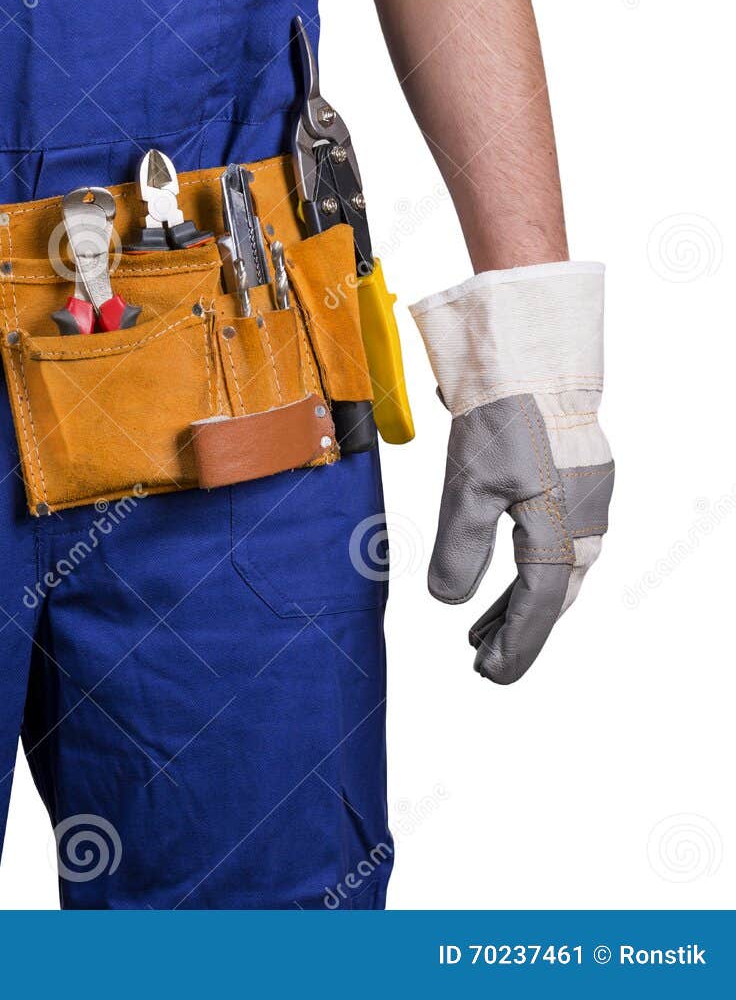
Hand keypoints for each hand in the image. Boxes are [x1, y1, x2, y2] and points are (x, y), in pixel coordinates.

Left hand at [410, 262, 613, 682]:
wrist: (535, 357)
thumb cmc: (503, 418)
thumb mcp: (469, 487)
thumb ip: (460, 549)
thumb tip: (448, 602)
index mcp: (561, 532)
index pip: (537, 608)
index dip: (512, 646)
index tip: (488, 676)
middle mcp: (584, 524)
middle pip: (551, 598)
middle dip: (516, 634)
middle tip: (480, 665)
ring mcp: (585, 503)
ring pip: (554, 572)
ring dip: (518, 605)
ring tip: (479, 634)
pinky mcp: (576, 484)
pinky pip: (555, 544)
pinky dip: (528, 570)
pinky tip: (503, 578)